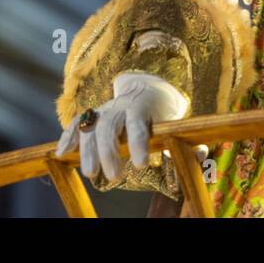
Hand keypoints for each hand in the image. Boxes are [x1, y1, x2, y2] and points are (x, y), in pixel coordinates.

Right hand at [55, 71, 188, 181]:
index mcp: (143, 108)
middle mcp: (120, 106)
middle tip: (114, 176)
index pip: (139, 126)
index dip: (139, 145)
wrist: (149, 86)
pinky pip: (77, 122)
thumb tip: (202, 153)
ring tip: (90, 174)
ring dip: (87, 151)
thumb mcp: (179, 121)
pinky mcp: (93, 114)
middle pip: (109, 127)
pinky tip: (61, 153)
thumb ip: (190, 138)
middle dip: (110, 152)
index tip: (141, 165)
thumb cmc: (165, 111)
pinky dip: (68, 136)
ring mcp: (104, 108)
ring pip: (91, 127)